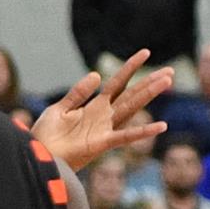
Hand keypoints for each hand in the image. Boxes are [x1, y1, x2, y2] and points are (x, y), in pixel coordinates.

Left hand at [30, 49, 170, 171]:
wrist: (39, 154)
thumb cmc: (48, 135)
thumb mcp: (61, 108)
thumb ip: (78, 93)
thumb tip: (96, 74)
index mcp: (95, 107)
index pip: (117, 83)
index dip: (130, 68)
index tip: (146, 53)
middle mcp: (104, 117)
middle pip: (131, 95)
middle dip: (149, 82)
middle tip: (170, 71)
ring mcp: (105, 129)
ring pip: (131, 108)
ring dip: (149, 95)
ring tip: (166, 82)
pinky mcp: (102, 143)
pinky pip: (125, 136)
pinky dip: (143, 131)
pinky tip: (161, 126)